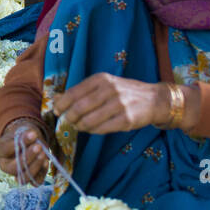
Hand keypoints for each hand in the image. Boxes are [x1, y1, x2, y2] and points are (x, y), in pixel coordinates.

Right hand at [0, 117, 50, 181]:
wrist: (26, 142)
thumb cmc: (22, 136)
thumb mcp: (21, 131)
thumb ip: (25, 134)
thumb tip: (33, 135)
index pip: (5, 149)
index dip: (19, 143)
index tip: (33, 134)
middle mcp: (3, 165)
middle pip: (12, 167)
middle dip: (27, 157)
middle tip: (39, 146)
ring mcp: (15, 174)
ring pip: (23, 178)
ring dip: (35, 167)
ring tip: (44, 154)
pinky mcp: (28, 179)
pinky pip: (35, 181)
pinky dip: (42, 172)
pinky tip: (45, 162)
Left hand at [52, 74, 167, 134]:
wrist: (155, 99)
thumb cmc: (124, 92)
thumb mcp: (103, 85)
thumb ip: (81, 91)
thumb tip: (55, 99)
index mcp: (101, 79)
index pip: (73, 93)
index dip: (61, 104)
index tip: (56, 111)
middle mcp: (110, 89)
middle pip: (79, 107)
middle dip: (69, 117)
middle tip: (68, 121)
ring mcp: (119, 105)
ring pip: (89, 120)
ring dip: (80, 126)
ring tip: (79, 126)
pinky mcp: (126, 119)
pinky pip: (102, 128)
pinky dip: (93, 131)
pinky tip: (92, 129)